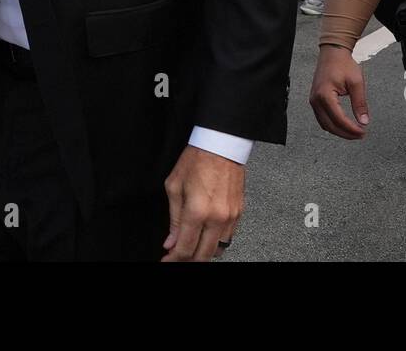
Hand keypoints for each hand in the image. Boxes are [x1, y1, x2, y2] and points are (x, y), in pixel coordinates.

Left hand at [161, 146, 243, 261]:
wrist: (222, 144)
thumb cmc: (197, 159)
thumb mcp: (174, 186)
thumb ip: (173, 218)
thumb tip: (171, 241)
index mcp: (197, 212)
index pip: (185, 248)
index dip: (173, 260)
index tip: (166, 261)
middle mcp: (217, 218)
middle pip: (203, 256)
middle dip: (187, 260)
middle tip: (177, 257)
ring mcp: (230, 217)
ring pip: (218, 250)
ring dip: (203, 253)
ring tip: (191, 248)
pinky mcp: (239, 213)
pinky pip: (228, 238)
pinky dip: (216, 243)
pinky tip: (206, 237)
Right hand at [309, 44, 369, 138]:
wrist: (332, 53)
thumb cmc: (343, 64)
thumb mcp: (356, 83)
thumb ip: (360, 103)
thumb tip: (364, 121)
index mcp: (325, 95)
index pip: (339, 119)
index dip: (351, 129)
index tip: (363, 132)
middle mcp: (316, 99)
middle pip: (330, 125)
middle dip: (346, 133)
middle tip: (360, 135)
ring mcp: (313, 100)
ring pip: (325, 124)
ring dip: (339, 131)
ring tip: (353, 132)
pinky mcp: (315, 100)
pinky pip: (322, 118)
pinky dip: (333, 125)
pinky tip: (343, 125)